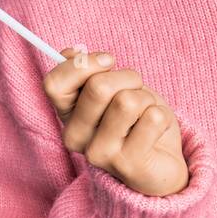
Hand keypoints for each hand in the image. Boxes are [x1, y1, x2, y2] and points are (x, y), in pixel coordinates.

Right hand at [41, 47, 189, 196]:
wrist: (159, 162)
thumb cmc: (134, 118)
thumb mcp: (111, 87)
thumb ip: (88, 71)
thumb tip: (74, 52)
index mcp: (66, 115)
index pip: (54, 84)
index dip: (83, 65)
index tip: (108, 62)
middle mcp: (75, 137)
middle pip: (98, 87)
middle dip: (128, 78)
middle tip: (136, 92)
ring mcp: (99, 154)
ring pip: (128, 101)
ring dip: (146, 99)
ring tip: (145, 115)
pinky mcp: (128, 165)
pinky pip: (153, 118)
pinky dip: (162, 116)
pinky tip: (155, 133)